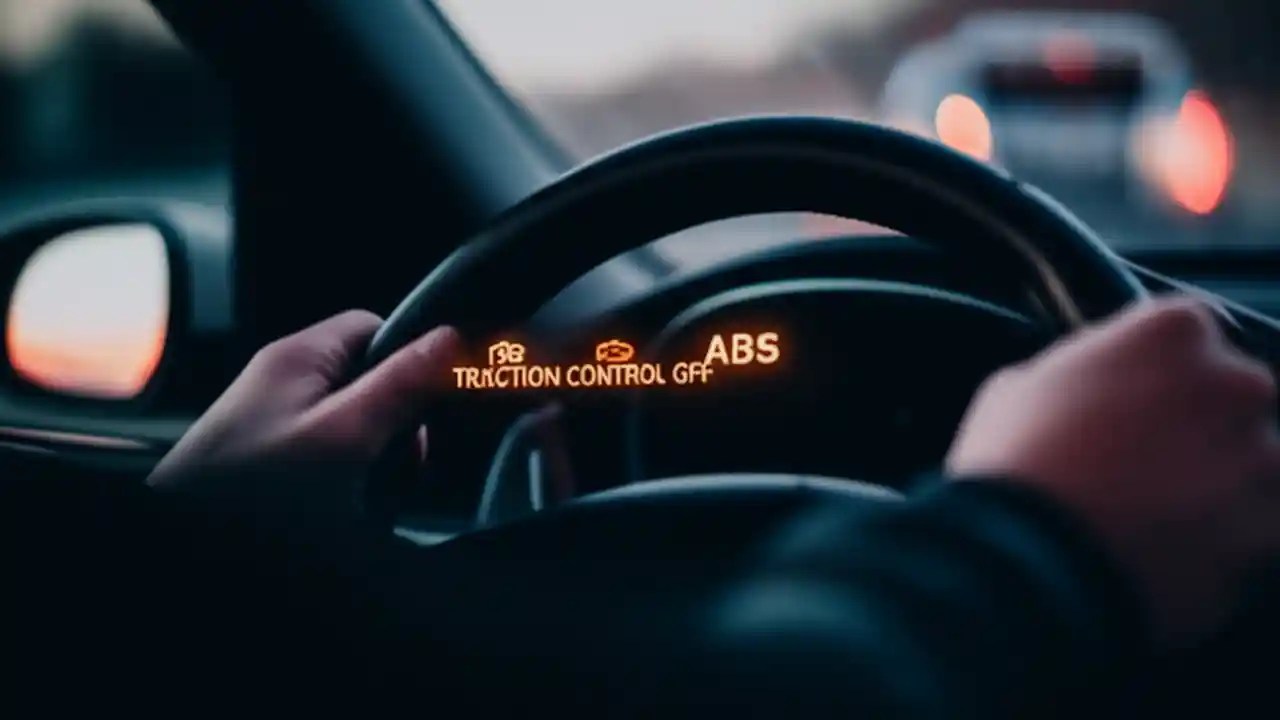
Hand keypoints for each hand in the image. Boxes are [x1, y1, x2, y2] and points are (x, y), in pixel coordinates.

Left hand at [149, 311, 459, 539]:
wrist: (191, 540)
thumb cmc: (252, 493)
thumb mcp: (346, 436)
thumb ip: (403, 385)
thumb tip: (455, 339)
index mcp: (298, 356)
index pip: (376, 328)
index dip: (412, 364)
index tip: (426, 406)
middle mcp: (283, 381)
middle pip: (371, 380)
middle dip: (396, 423)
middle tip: (396, 466)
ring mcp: (274, 422)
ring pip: (355, 424)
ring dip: (376, 458)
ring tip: (367, 494)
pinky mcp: (269, 459)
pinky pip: (331, 455)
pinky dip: (349, 480)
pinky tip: (348, 505)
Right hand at [947, 296, 1279, 645]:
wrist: (1029, 565)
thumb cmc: (1014, 463)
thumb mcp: (1018, 388)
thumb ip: (1075, 374)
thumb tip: (1083, 389)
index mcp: (1172, 331)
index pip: (1190, 330)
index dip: (1156, 368)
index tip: (1133, 395)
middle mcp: (1234, 383)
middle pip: (1233, 395)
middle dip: (1197, 424)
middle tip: (1140, 459)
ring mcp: (1259, 461)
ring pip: (1254, 465)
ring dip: (1218, 483)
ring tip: (1154, 514)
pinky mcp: (1266, 532)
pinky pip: (1256, 529)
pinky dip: (1224, 540)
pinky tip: (1169, 551)